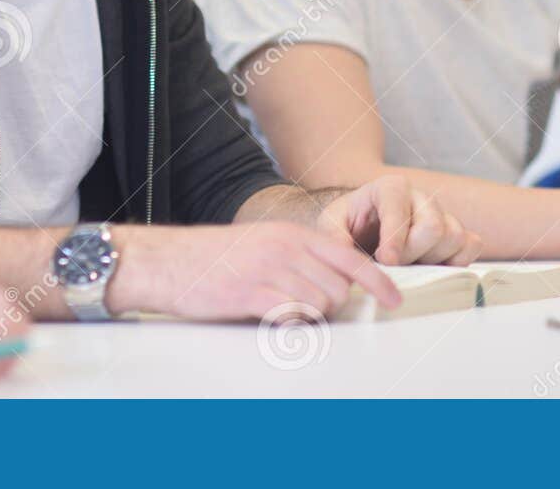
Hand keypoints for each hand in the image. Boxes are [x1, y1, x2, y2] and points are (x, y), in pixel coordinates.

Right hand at [109, 222, 401, 320]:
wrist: (165, 261)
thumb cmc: (211, 258)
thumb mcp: (261, 244)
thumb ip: (297, 257)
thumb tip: (332, 283)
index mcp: (291, 233)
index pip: (349, 257)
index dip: (378, 282)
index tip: (394, 300)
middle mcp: (284, 248)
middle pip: (338, 288)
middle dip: (332, 308)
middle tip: (305, 311)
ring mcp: (267, 270)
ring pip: (318, 305)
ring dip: (309, 319)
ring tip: (282, 314)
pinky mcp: (249, 294)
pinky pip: (290, 315)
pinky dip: (289, 324)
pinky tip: (271, 319)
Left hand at [315, 175, 481, 265]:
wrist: (364, 228)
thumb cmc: (349, 224)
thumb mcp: (331, 225)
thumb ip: (334, 237)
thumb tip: (346, 258)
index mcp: (390, 187)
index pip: (400, 208)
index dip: (395, 237)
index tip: (387, 261)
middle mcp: (420, 197)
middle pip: (434, 226)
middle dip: (413, 253)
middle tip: (392, 264)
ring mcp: (441, 214)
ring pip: (454, 237)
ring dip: (432, 259)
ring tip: (407, 263)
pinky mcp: (456, 233)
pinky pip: (472, 245)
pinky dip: (457, 260)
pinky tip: (431, 265)